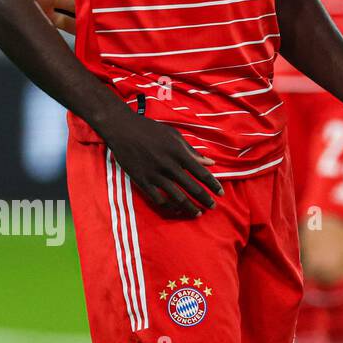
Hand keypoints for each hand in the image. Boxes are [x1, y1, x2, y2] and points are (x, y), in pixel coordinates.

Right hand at [102, 112, 221, 217]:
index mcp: (179, 153)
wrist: (122, 129)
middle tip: (212, 207)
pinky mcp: (142, 180)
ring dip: (189, 208)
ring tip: (197, 213)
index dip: (213, 185)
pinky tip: (175, 209)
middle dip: (205, 200)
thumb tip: (211, 162)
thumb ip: (192, 151)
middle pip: (193, 188)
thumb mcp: (174, 135)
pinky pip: (158, 199)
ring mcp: (155, 175)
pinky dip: (169, 206)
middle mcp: (169, 166)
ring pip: (177, 198)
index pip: (202, 173)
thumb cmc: (150, 130)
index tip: (220, 193)